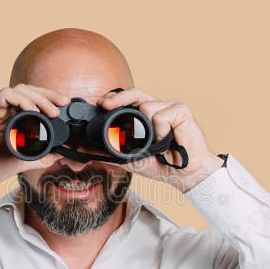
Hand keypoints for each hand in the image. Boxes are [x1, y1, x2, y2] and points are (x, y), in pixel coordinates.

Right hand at [0, 84, 69, 191]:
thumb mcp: (21, 161)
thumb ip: (39, 156)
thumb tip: (59, 153)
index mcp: (11, 118)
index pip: (33, 100)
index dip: (50, 100)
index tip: (65, 106)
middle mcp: (3, 110)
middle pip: (29, 91)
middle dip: (48, 95)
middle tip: (63, 103)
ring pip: (19, 90)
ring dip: (38, 98)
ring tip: (52, 111)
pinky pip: (5, 95)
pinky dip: (21, 100)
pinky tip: (32, 111)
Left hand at [97, 87, 224, 192]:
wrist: (185, 175)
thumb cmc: (162, 164)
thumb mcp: (131, 159)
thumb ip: (109, 153)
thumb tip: (84, 150)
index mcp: (147, 116)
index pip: (129, 99)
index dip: (115, 98)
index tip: (101, 105)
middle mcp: (158, 108)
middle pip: (135, 93)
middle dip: (118, 97)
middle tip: (105, 105)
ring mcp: (171, 108)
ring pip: (147, 107)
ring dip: (146, 127)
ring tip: (156, 142)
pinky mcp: (182, 112)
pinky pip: (162, 116)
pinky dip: (160, 130)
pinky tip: (167, 140)